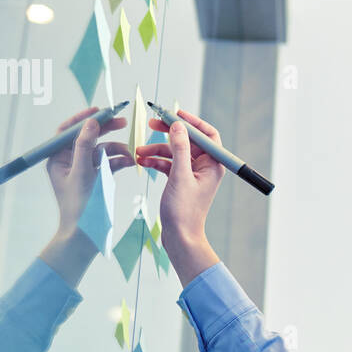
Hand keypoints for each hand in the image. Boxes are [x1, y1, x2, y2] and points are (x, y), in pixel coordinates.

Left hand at [39, 107, 132, 287]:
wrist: (86, 235)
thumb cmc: (80, 207)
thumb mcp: (83, 173)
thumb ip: (85, 146)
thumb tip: (90, 123)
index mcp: (58, 160)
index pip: (68, 131)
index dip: (83, 119)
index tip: (100, 110)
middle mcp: (69, 163)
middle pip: (87, 137)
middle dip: (105, 130)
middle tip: (122, 122)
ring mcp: (83, 171)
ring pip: (100, 150)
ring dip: (116, 149)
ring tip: (129, 153)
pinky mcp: (96, 179)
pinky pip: (108, 163)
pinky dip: (119, 161)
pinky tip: (129, 162)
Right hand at [135, 108, 224, 283]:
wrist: (180, 238)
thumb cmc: (184, 212)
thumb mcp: (180, 176)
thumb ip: (180, 149)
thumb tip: (178, 125)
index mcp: (213, 165)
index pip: (207, 134)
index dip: (192, 122)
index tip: (175, 113)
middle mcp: (205, 167)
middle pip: (188, 140)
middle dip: (169, 132)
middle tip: (152, 123)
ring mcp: (192, 175)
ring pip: (175, 152)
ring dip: (157, 149)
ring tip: (138, 150)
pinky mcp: (180, 182)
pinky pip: (168, 164)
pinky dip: (156, 161)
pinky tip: (141, 160)